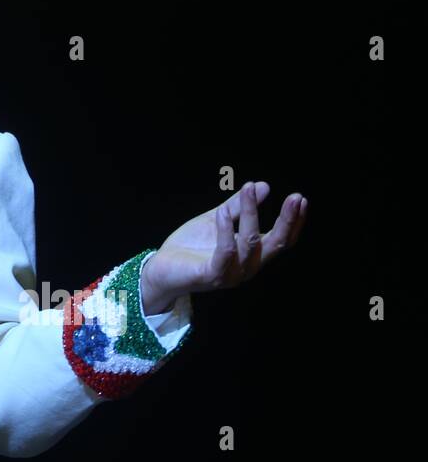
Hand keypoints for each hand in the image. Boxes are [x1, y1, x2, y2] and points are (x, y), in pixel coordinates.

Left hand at [141, 182, 308, 313]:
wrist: (162, 268)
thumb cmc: (192, 245)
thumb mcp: (217, 219)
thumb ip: (238, 206)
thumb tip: (262, 186)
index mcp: (252, 254)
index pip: (282, 240)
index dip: (293, 221)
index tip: (300, 199)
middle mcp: (248, 266)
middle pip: (276, 244)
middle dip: (287, 220)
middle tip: (295, 197)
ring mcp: (232, 273)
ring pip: (250, 242)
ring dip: (251, 213)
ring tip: (248, 189)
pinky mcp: (213, 275)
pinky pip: (225, 251)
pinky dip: (226, 230)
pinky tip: (223, 212)